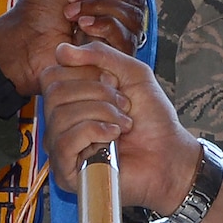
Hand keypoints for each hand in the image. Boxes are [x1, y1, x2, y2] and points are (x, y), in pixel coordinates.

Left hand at [0, 0, 147, 97]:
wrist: (24, 39)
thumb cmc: (39, 6)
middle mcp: (118, 16)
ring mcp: (118, 39)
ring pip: (133, 15)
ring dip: (98, 7)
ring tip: (70, 14)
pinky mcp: (114, 59)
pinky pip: (127, 36)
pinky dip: (104, 26)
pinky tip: (81, 28)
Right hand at [40, 41, 198, 215]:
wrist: (170, 154)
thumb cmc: (153, 120)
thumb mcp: (132, 73)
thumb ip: (100, 55)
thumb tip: (62, 50)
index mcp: (71, 99)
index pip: (52, 74)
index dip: (86, 72)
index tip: (114, 83)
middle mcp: (60, 122)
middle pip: (55, 91)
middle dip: (97, 93)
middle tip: (123, 105)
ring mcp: (61, 147)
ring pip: (60, 115)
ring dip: (102, 113)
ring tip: (123, 124)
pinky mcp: (66, 171)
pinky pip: (65, 140)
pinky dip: (94, 132)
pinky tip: (113, 137)